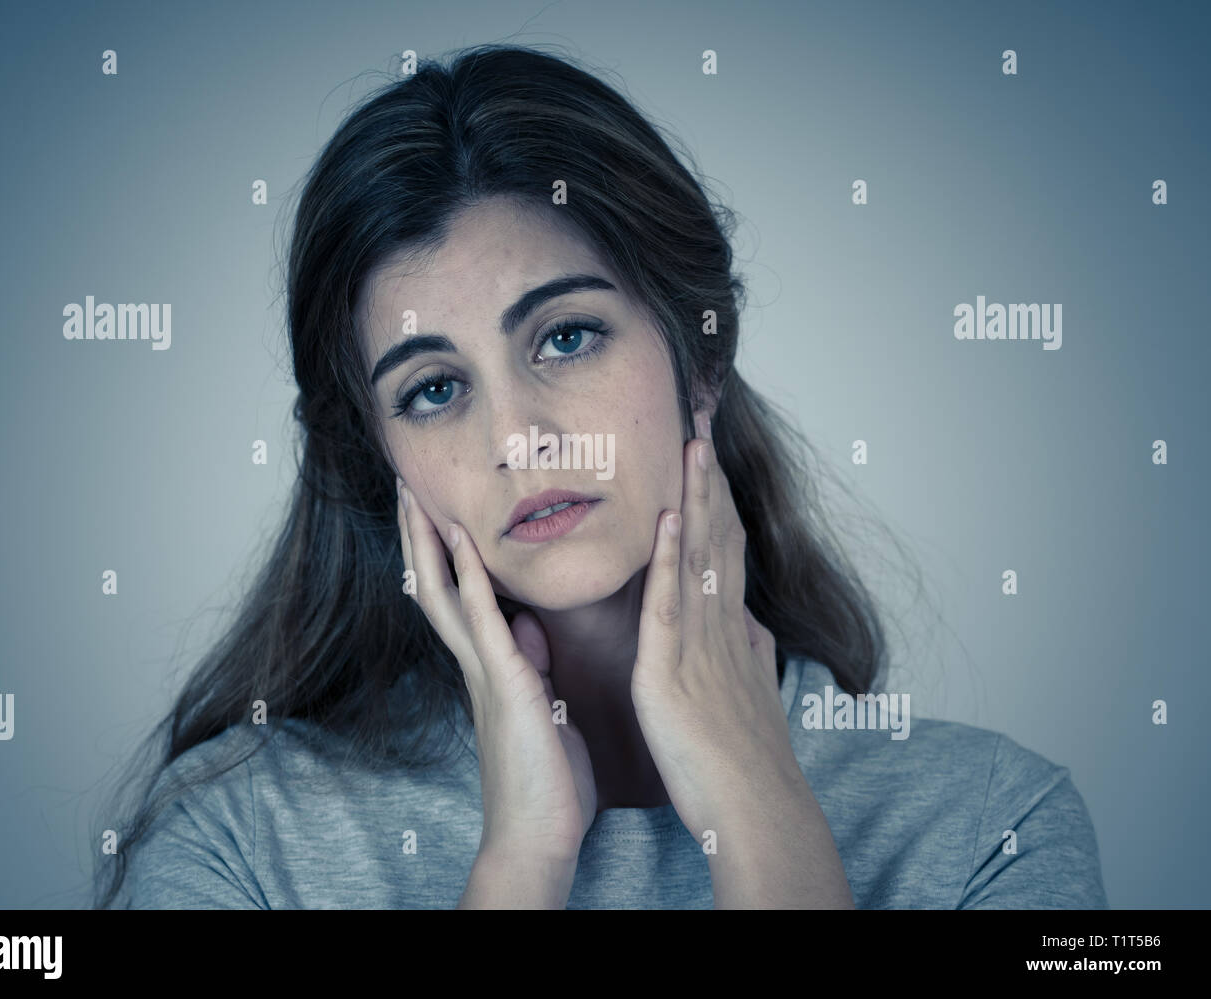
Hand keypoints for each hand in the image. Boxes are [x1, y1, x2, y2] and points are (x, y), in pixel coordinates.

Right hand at [396, 477, 596, 865]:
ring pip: (444, 591)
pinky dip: (466, 575)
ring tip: (414, 493)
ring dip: (428, 540)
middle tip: (406, 485)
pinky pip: (480, 616)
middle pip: (434, 584)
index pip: (456, 598)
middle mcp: (476, 662)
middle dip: (419, 535)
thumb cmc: (546, 783)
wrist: (537, 837)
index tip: (433, 508)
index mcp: (489, 668)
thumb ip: (532, 668)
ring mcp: (485, 668)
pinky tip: (458, 537)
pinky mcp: (504, 680)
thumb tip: (528, 629)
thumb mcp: (544, 710)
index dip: (441, 553)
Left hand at [629, 411, 853, 905]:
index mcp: (730, 628)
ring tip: (693, 440)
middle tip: (703, 414)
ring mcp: (703, 644)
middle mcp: (722, 624)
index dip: (716, 493)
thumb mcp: (752, 694)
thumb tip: (752, 626)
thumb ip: (749, 653)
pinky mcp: (676, 672)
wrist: (756, 812)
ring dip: (696, 495)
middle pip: (718, 532)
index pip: (724, 544)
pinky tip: (668, 517)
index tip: (707, 447)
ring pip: (699, 554)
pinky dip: (671, 558)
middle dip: (709, 473)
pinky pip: (671, 605)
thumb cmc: (746, 762)